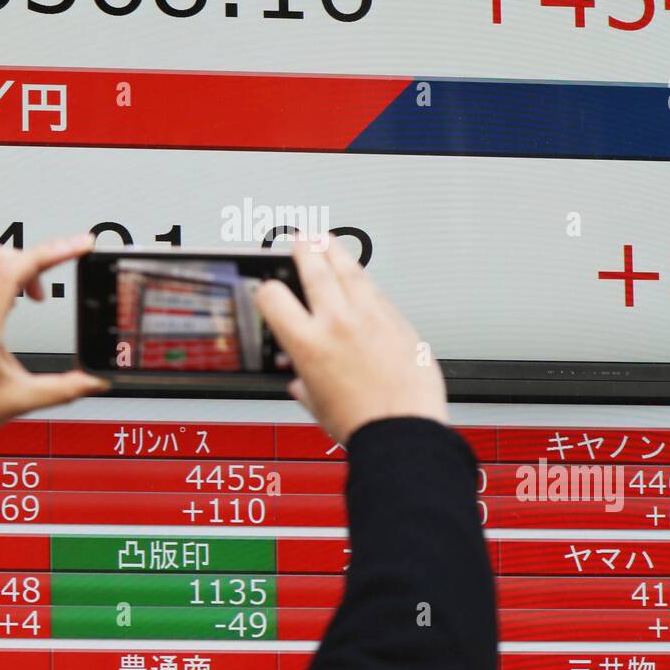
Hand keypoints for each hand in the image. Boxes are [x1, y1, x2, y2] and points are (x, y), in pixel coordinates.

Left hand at [0, 235, 108, 461]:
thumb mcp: (18, 400)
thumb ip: (62, 390)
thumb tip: (94, 381)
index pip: (15, 269)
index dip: (52, 252)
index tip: (79, 245)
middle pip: (5, 255)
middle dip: (41, 258)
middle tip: (66, 271)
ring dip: (20, 265)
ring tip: (39, 295)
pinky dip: (4, 276)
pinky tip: (16, 300)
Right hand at [254, 236, 447, 444]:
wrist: (402, 431)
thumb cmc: (362, 424)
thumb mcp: (317, 405)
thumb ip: (305, 386)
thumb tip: (301, 384)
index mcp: (308, 345)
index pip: (273, 296)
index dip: (266, 290)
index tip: (270, 289)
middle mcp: (337, 323)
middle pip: (314, 268)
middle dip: (304, 248)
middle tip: (300, 239)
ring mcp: (370, 318)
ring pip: (349, 269)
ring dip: (335, 250)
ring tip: (327, 240)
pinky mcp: (398, 321)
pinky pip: (377, 290)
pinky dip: (364, 279)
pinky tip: (361, 275)